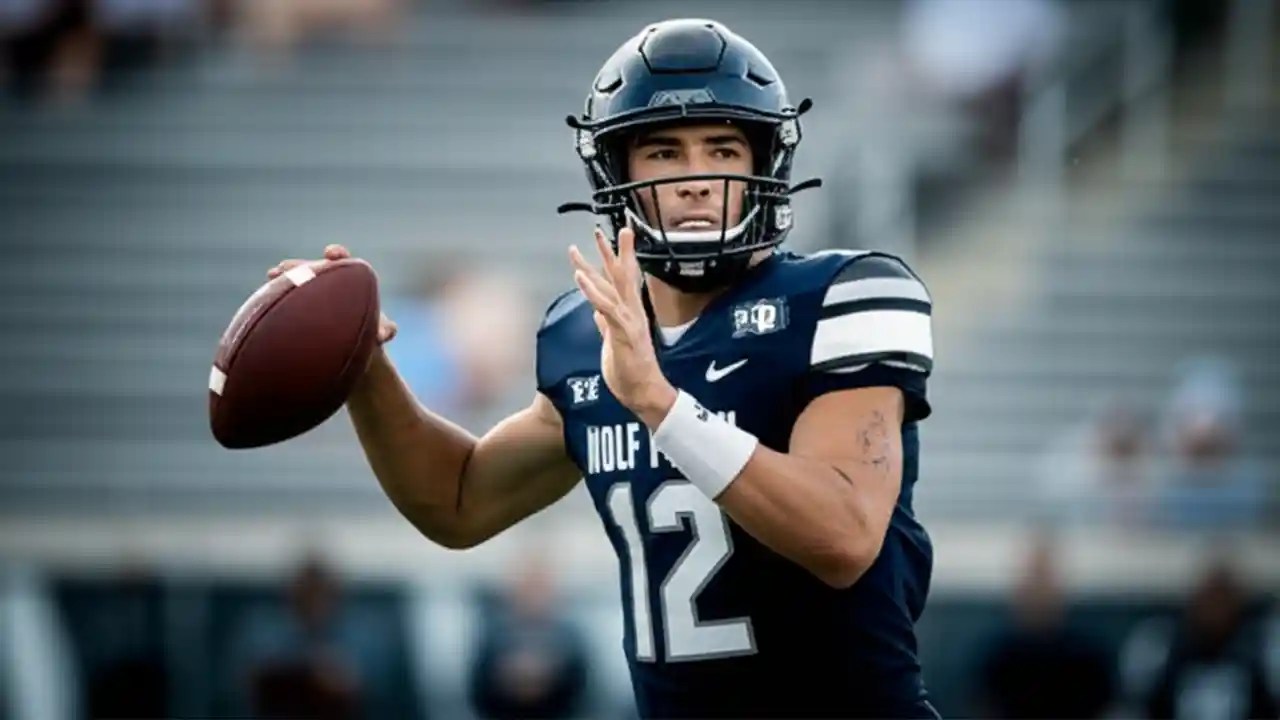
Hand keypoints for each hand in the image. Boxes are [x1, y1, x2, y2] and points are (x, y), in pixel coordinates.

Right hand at [267, 244, 397, 344]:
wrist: (355, 344)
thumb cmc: (370, 332)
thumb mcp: (379, 332)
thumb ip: (385, 330)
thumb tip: (383, 336)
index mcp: (351, 279)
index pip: (343, 261)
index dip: (337, 254)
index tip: (331, 253)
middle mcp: (330, 281)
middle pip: (313, 269)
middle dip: (301, 266)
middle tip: (285, 266)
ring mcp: (313, 293)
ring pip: (297, 282)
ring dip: (285, 278)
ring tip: (272, 275)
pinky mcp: (301, 306)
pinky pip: (287, 299)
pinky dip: (277, 297)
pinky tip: (262, 301)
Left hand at [569, 227, 675, 426]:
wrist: (644, 393)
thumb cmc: (630, 373)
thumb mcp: (613, 344)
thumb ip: (605, 325)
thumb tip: (596, 313)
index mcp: (629, 314)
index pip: (619, 281)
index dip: (611, 260)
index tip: (607, 239)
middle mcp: (631, 312)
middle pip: (621, 275)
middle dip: (611, 251)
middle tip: (602, 228)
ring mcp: (628, 321)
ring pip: (613, 286)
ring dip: (597, 264)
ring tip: (584, 245)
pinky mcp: (623, 332)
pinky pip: (606, 307)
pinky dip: (592, 291)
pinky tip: (580, 277)